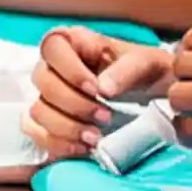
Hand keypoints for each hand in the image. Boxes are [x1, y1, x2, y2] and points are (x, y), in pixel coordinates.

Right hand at [25, 27, 174, 159]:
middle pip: (43, 81)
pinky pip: (37, 134)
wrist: (154, 95)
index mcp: (74, 42)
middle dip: (74, 104)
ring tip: (96, 137)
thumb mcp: (145, 63)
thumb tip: (104, 89)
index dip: (69, 69)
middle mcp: (55, 66)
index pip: (52, 47)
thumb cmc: (144, 71)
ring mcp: (49, 95)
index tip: (96, 89)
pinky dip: (57, 144)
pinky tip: (83, 148)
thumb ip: (126, 71)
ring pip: (37, 110)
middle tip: (106, 116)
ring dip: (66, 127)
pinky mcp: (49, 122)